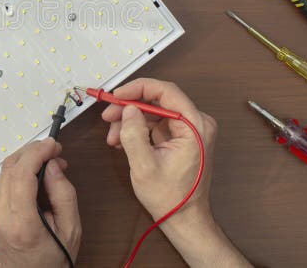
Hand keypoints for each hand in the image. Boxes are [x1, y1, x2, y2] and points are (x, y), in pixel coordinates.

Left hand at [0, 138, 80, 267]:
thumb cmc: (53, 260)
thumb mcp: (70, 229)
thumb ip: (63, 194)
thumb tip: (53, 165)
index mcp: (21, 222)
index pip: (21, 174)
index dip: (37, 152)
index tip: (54, 144)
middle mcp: (0, 216)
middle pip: (10, 168)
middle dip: (33, 151)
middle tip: (55, 150)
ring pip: (5, 172)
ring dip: (26, 159)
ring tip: (50, 163)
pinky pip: (3, 182)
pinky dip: (20, 171)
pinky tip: (37, 174)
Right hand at [101, 78, 249, 267]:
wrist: (184, 219)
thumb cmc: (171, 198)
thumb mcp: (145, 166)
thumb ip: (134, 134)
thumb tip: (128, 109)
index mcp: (196, 127)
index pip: (166, 91)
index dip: (138, 88)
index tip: (117, 95)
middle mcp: (197, 123)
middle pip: (158, 99)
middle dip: (130, 106)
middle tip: (109, 115)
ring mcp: (189, 130)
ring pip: (154, 111)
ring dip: (131, 120)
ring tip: (113, 136)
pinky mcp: (181, 137)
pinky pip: (155, 123)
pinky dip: (137, 129)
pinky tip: (122, 140)